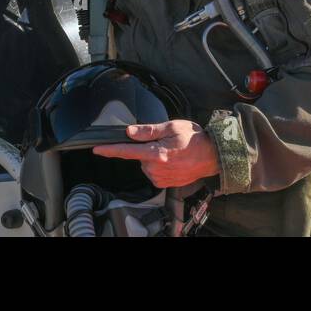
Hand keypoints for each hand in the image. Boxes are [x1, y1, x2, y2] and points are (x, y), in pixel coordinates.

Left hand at [93, 120, 219, 187]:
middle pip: (138, 156)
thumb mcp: (172, 127)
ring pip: (145, 164)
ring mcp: (161, 177)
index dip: (110, 150)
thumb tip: (130, 132)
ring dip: (153, 157)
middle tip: (164, 141)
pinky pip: (153, 173)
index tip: (97, 150)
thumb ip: (149, 130)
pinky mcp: (165, 183)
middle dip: (146, 148)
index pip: (127, 152)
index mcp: (156, 153)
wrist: (212, 156)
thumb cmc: (195, 139)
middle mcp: (156, 168)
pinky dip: (159, 166)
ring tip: (172, 151)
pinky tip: (172, 161)